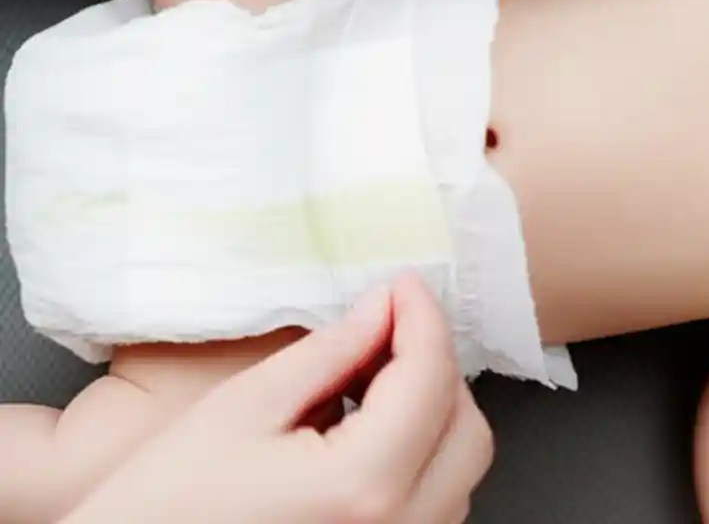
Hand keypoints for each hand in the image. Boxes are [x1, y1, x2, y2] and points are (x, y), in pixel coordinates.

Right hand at [62, 275, 491, 523]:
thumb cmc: (166, 505)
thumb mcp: (242, 408)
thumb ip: (328, 354)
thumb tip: (383, 309)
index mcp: (363, 484)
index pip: (429, 380)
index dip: (422, 317)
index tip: (403, 283)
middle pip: (466, 428)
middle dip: (435, 366)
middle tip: (387, 325)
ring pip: (460, 466)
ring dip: (432, 410)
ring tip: (369, 375)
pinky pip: (437, 499)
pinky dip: (422, 452)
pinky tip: (370, 426)